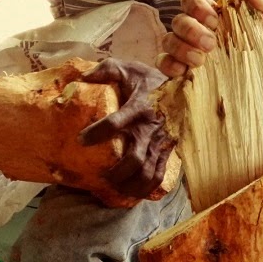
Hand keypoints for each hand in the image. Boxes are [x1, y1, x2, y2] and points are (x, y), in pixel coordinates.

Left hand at [78, 58, 174, 199]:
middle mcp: (149, 130)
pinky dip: (144, 189)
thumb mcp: (128, 68)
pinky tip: (131, 193)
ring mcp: (159, 144)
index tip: (81, 140)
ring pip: (146, 174)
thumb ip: (106, 69)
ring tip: (113, 187)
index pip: (115, 123)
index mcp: (138, 108)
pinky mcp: (166, 152)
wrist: (182, 89)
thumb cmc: (150, 81)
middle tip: (100, 175)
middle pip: (134, 160)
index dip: (96, 133)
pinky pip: (158, 176)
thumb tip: (83, 77)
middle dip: (115, 173)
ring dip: (129, 185)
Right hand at [157, 0, 262, 80]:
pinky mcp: (180, 71)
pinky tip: (183, 71)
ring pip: (168, 40)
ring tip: (200, 61)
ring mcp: (184, 50)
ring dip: (181, 48)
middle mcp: (194, 30)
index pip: (192, 0)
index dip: (198, 7)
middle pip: (178, 20)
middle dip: (191, 30)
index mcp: (211, 14)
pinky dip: (169, 65)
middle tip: (210, 44)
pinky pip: (164, 63)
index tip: (215, 21)